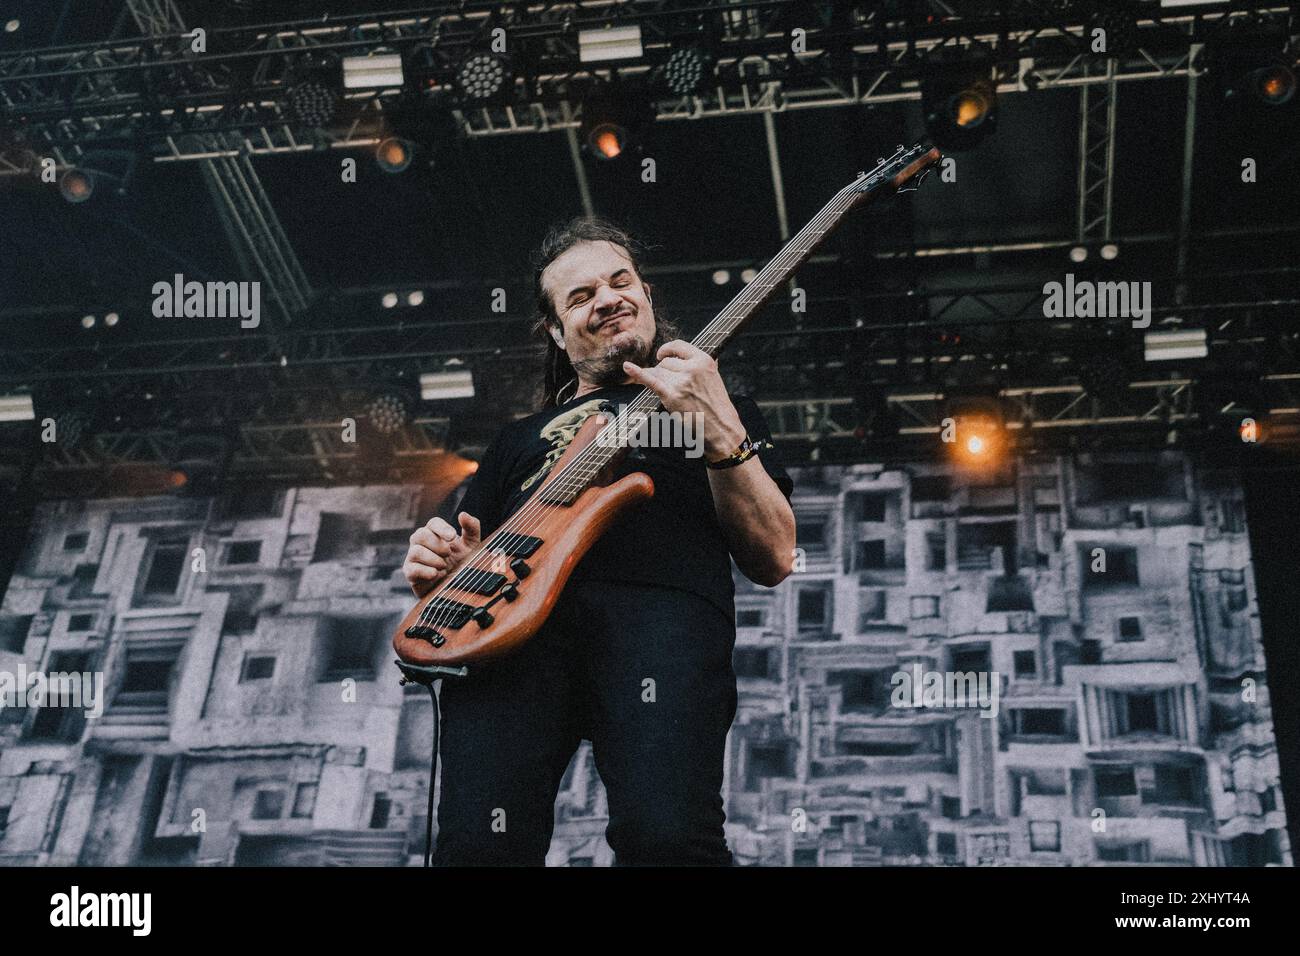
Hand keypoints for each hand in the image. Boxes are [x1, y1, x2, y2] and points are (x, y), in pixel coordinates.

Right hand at [403, 511, 480, 597]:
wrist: (460, 590)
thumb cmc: (464, 565)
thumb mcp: (472, 547)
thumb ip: (471, 528)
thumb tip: (462, 514)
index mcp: (437, 535)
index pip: (433, 523)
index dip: (441, 528)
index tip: (452, 536)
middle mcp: (423, 544)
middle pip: (420, 534)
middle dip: (436, 544)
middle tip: (448, 554)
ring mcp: (414, 559)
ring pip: (415, 551)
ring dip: (432, 559)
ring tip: (444, 567)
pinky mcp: (411, 574)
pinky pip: (411, 569)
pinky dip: (425, 571)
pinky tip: (436, 574)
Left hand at [622, 340, 745, 459]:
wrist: (721, 428)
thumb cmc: (717, 405)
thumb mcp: (714, 376)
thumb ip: (699, 365)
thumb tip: (682, 357)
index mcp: (704, 360)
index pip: (678, 346)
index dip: (667, 350)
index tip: (661, 355)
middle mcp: (692, 368)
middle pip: (665, 363)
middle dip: (665, 373)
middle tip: (673, 387)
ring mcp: (681, 382)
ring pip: (658, 373)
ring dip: (659, 381)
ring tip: (670, 393)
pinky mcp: (671, 396)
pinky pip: (651, 381)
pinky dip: (637, 373)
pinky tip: (627, 366)